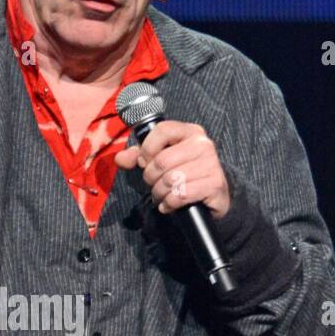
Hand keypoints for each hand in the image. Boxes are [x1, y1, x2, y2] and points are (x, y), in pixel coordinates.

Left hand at [113, 120, 230, 217]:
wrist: (213, 195)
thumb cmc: (184, 174)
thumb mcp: (161, 160)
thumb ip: (138, 157)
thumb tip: (120, 159)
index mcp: (190, 132)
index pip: (162, 131)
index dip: (147, 149)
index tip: (144, 162)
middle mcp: (203, 144)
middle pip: (162, 160)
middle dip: (151, 177)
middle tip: (154, 184)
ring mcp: (211, 164)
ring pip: (170, 180)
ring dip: (159, 193)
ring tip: (162, 195)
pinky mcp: (214, 184)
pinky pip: (181, 195)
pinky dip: (169, 203)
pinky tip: (170, 204)